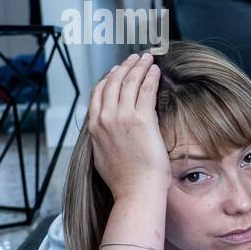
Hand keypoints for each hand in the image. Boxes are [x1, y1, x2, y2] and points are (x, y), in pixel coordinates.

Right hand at [87, 53, 169, 201]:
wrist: (135, 191)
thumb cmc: (125, 180)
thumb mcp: (104, 156)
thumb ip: (104, 139)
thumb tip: (108, 134)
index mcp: (94, 127)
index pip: (98, 93)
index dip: (108, 78)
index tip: (117, 70)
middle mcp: (105, 118)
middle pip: (113, 83)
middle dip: (125, 66)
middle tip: (136, 58)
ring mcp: (122, 117)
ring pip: (130, 82)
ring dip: (139, 66)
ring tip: (147, 58)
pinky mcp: (141, 119)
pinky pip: (146, 90)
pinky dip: (150, 76)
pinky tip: (156, 70)